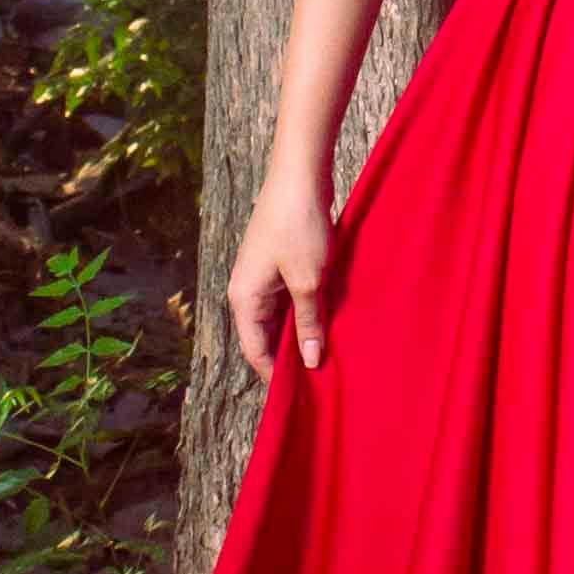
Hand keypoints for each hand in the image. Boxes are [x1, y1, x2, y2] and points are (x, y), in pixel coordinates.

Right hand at [228, 158, 336, 381]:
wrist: (299, 176)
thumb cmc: (299, 226)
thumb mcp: (308, 281)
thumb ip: (309, 323)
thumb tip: (311, 362)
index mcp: (244, 299)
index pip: (255, 352)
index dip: (276, 377)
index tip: (301, 397)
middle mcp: (247, 291)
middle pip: (265, 338)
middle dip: (290, 358)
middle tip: (320, 379)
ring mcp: (262, 278)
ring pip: (279, 319)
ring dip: (301, 334)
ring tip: (328, 354)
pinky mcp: (279, 265)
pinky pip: (288, 300)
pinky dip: (305, 313)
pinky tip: (327, 322)